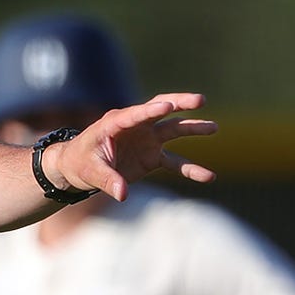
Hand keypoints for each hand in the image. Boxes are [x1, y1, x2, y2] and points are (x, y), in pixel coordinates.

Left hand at [54, 95, 216, 200]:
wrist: (80, 168)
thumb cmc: (80, 163)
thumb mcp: (90, 172)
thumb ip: (107, 180)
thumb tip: (123, 194)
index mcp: (115, 122)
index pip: (136, 114)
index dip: (151, 110)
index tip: (168, 106)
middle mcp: (136, 127)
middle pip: (161, 110)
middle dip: (181, 104)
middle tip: (200, 100)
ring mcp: (146, 140)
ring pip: (173, 130)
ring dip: (193, 128)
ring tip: (214, 127)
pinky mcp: (152, 156)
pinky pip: (175, 162)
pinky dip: (191, 169)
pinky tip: (209, 177)